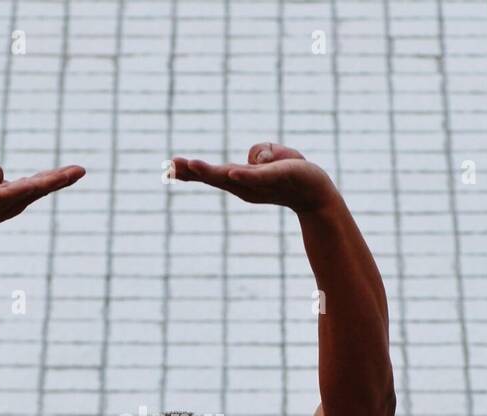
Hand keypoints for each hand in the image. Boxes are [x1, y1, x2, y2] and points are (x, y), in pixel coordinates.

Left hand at [0, 162, 85, 240]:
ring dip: (54, 180)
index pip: (40, 182)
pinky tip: (40, 183)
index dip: (58, 176)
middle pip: (43, 186)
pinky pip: (14, 191)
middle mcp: (16, 200)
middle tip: (82, 170)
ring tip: (73, 173)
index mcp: (15, 194)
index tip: (78, 171)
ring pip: (35, 188)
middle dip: (63, 178)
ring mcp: (7, 201)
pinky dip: (28, 187)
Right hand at [171, 143, 335, 212]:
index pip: (211, 174)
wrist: (317, 193)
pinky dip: (246, 175)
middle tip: (171, 167)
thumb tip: (255, 159)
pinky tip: (234, 174)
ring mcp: (258, 183)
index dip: (190, 171)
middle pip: (214, 176)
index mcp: (240, 180)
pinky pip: (258, 176)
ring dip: (210, 172)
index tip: (169, 168)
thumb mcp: (274, 155)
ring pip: (230, 176)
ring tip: (191, 165)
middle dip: (192, 172)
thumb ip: (260, 151)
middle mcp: (245, 184)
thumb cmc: (293, 173)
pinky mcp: (275, 178)